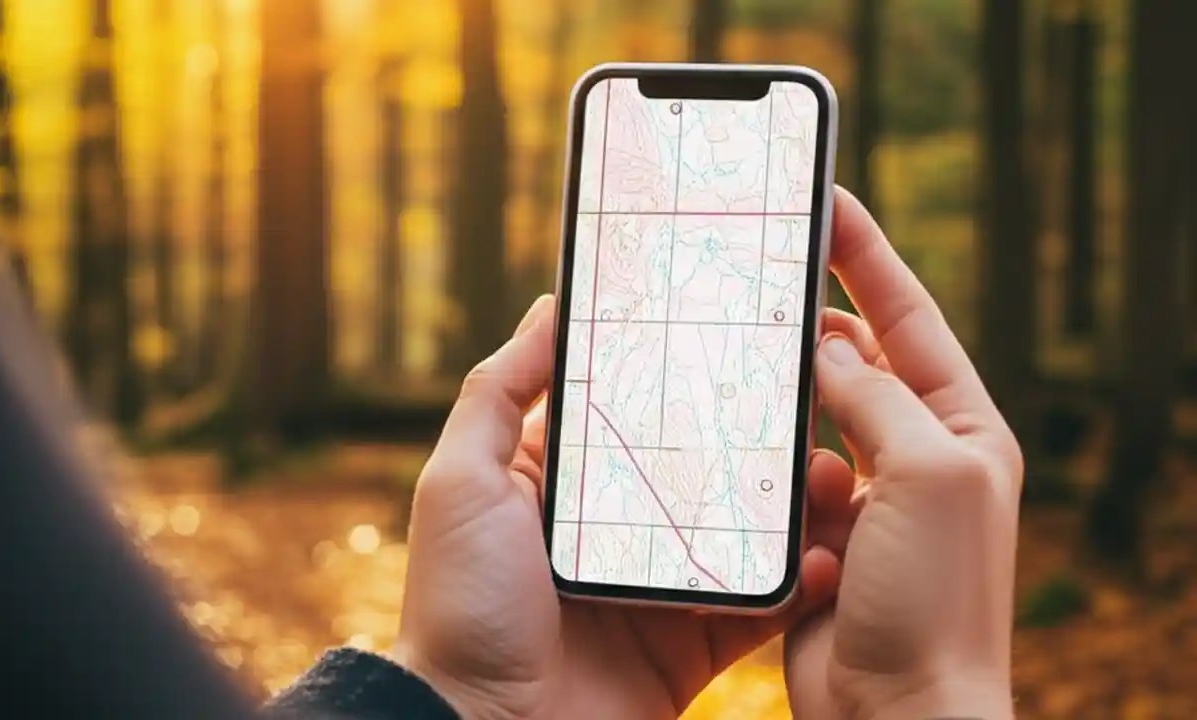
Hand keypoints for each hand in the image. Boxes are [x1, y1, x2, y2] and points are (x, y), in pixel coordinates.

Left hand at [391, 295, 852, 718]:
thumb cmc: (461, 602)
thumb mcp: (462, 481)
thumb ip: (500, 392)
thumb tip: (552, 306)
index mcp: (567, 481)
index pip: (635, 408)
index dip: (681, 372)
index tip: (737, 328)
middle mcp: (618, 526)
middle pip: (703, 466)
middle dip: (759, 435)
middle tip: (814, 396)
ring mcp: (660, 585)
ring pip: (743, 532)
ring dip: (792, 506)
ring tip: (834, 472)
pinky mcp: (692, 643)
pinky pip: (759, 607)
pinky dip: (797, 586)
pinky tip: (830, 554)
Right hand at [784, 188, 1021, 718]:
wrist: (896, 713)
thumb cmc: (935, 598)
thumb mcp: (926, 472)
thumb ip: (877, 397)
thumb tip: (830, 347)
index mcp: (962, 430)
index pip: (911, 319)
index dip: (868, 258)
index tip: (827, 203)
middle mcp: (917, 457)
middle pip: (859, 361)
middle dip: (813, 317)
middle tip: (759, 264)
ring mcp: (867, 498)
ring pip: (809, 417)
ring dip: (778, 390)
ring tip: (734, 351)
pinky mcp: (818, 538)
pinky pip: (779, 474)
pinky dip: (758, 460)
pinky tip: (732, 447)